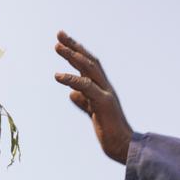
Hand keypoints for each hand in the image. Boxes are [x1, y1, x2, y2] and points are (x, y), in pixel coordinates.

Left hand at [54, 31, 133, 163]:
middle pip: (89, 60)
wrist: (122, 146)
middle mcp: (105, 86)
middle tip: (59, 34)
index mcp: (102, 87)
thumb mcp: (93, 113)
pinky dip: (72, 79)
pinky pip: (86, 87)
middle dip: (74, 46)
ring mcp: (105, 93)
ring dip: (72, 56)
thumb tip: (72, 94)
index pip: (89, 64)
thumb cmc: (109, 130)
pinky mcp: (103, 103)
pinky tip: (58, 75)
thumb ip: (84, 101)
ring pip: (88, 69)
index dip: (76, 51)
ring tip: (57, 47)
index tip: (62, 41)